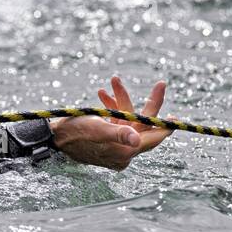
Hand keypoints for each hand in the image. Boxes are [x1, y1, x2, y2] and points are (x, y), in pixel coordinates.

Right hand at [50, 76, 171, 170]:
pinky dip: (112, 107)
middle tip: (161, 84)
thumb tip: (137, 140)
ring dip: (122, 100)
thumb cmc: (74, 133)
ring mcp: (116, 144)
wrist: (54, 137)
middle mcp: (124, 149)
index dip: (165, 126)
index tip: (177, 117)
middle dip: (148, 103)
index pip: (154, 138)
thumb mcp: (96, 129)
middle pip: (144, 125)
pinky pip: (117, 120)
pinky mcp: (108, 138)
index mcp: (125, 150)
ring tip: (113, 81)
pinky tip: (103, 94)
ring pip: (129, 119)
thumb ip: (118, 133)